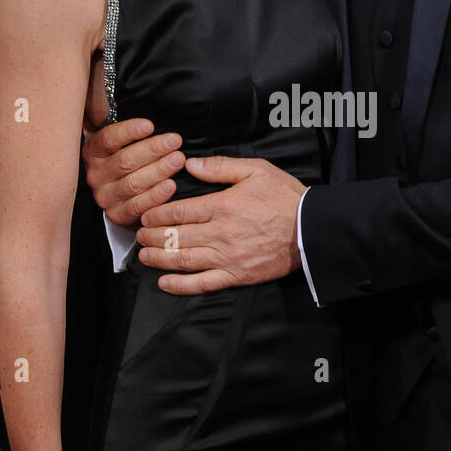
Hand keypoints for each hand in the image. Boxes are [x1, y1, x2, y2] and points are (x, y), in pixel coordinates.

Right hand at [81, 117, 184, 228]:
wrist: (123, 196)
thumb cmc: (129, 158)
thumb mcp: (123, 141)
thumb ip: (128, 127)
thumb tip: (143, 103)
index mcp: (93, 151)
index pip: (108, 139)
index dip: (129, 131)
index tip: (150, 125)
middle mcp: (95, 174)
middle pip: (125, 161)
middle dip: (153, 149)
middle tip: (175, 141)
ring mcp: (105, 197)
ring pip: (134, 183)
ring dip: (159, 170)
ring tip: (179, 160)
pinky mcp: (117, 215)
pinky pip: (138, 206)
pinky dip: (156, 195)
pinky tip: (171, 185)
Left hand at [136, 154, 305, 293]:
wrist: (312, 229)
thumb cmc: (285, 197)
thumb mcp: (256, 170)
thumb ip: (220, 167)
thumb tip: (189, 164)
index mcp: (223, 206)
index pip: (178, 211)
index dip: (156, 213)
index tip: (145, 214)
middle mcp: (221, 233)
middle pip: (174, 237)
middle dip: (151, 236)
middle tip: (139, 234)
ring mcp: (228, 258)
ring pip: (183, 261)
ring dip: (158, 259)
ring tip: (144, 255)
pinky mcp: (237, 275)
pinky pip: (203, 284)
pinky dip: (180, 286)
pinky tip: (164, 283)